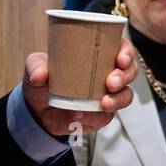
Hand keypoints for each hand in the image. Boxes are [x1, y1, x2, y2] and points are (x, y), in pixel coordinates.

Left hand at [20, 40, 137, 136]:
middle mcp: (108, 73)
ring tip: (104, 103)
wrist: (37, 111)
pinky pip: (108, 116)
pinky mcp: (103, 115)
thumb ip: (35, 66)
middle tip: (111, 82)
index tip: (120, 59)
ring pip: (126, 95)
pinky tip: (84, 115)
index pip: (122, 48)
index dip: (127, 52)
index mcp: (98, 55)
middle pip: (130, 72)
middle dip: (125, 76)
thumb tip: (39, 75)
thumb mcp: (34, 67)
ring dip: (118, 99)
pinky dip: (98, 116)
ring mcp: (108, 95)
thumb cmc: (42, 81)